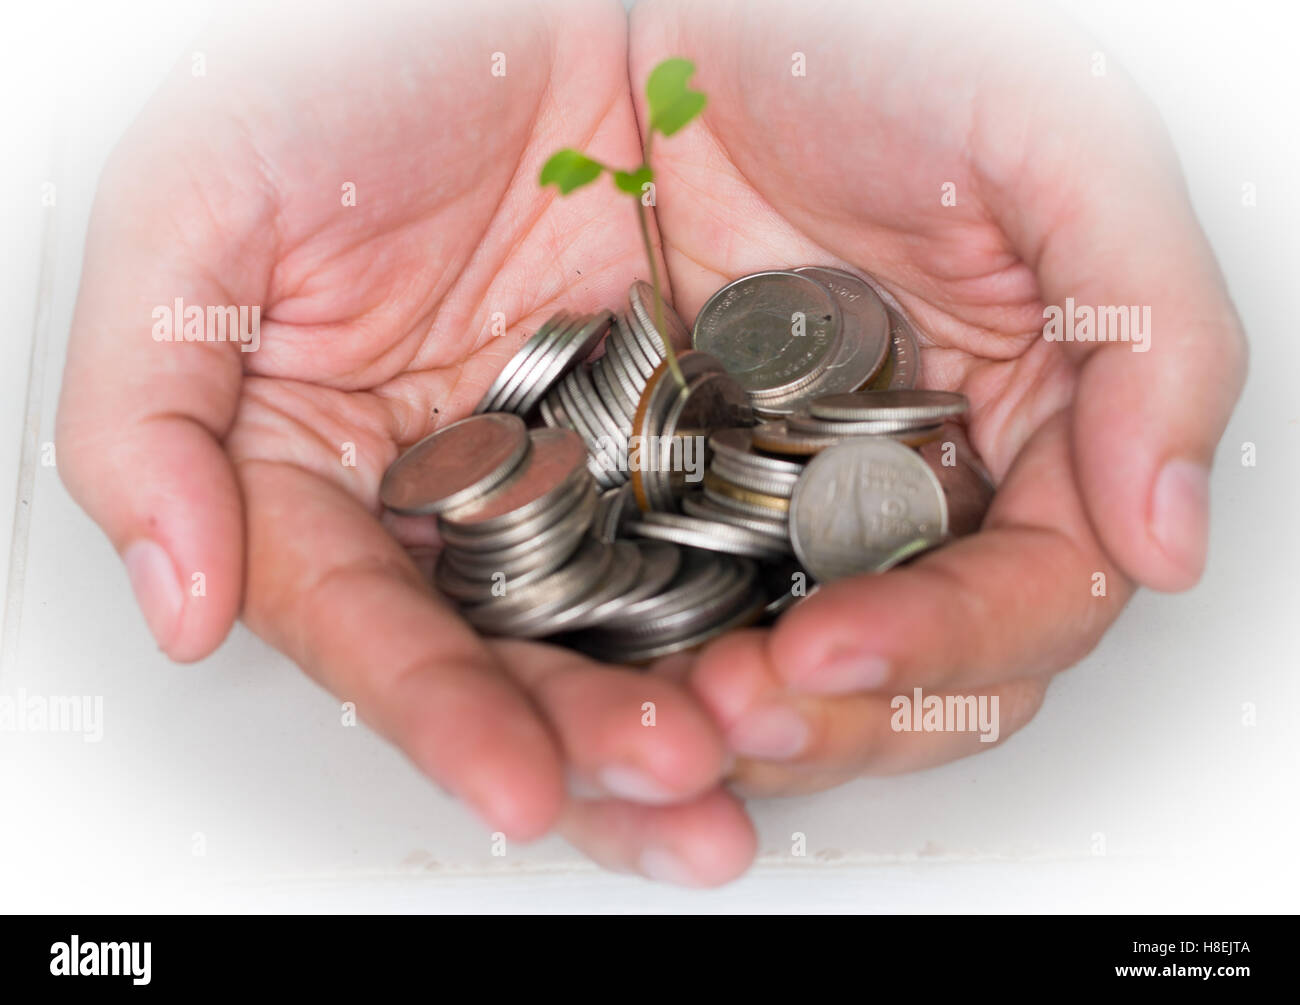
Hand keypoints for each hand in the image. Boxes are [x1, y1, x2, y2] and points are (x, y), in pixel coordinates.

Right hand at [57, 0, 754, 884]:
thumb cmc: (351, 71)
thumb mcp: (203, 210)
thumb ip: (144, 409)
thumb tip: (174, 596)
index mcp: (327, 470)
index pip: (373, 627)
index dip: (436, 713)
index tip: (512, 783)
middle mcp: (453, 493)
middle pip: (514, 661)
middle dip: (586, 743)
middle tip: (670, 790)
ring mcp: (575, 469)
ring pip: (628, 627)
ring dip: (686, 707)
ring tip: (743, 766)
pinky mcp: (687, 430)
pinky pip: (731, 536)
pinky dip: (764, 603)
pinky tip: (807, 659)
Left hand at [629, 0, 1246, 793]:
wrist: (689, 6)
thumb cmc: (875, 42)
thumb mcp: (1046, 146)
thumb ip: (1149, 334)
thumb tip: (1169, 538)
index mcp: (1017, 427)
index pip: (1025, 600)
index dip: (944, 647)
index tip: (840, 651)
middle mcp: (903, 485)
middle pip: (904, 675)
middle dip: (829, 718)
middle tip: (741, 714)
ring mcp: (777, 496)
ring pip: (777, 669)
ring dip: (727, 720)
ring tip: (655, 730)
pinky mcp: (658, 485)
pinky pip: (650, 605)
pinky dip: (626, 661)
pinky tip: (587, 679)